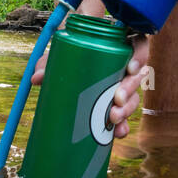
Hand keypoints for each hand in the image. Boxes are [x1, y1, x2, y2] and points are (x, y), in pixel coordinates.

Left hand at [31, 30, 149, 138]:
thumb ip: (49, 61)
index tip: (130, 68)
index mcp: (118, 45)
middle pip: (139, 74)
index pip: (139, 44)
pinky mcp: (118, 104)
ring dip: (128, 109)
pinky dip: (123, 125)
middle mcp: (125, 65)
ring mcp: (123, 85)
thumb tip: (37, 79)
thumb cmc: (69, 54)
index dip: (140, 55)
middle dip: (130, 88)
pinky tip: (118, 133)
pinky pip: (126, 114)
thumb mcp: (60, 54)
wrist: (67, 69)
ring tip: (113, 118)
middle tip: (117, 99)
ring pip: (135, 96)